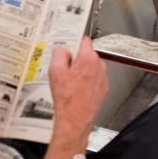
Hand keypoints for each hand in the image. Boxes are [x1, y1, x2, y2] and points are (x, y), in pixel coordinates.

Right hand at [48, 36, 107, 151]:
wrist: (75, 119)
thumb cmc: (67, 98)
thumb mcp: (55, 71)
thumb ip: (59, 53)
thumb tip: (62, 49)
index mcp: (88, 59)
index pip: (83, 39)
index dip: (73, 42)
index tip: (68, 45)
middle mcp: (99, 66)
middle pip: (86, 53)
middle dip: (75, 58)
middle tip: (64, 68)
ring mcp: (102, 77)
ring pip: (90, 66)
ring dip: (81, 70)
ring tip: (70, 82)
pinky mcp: (103, 87)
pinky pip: (94, 77)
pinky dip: (86, 80)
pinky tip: (76, 89)